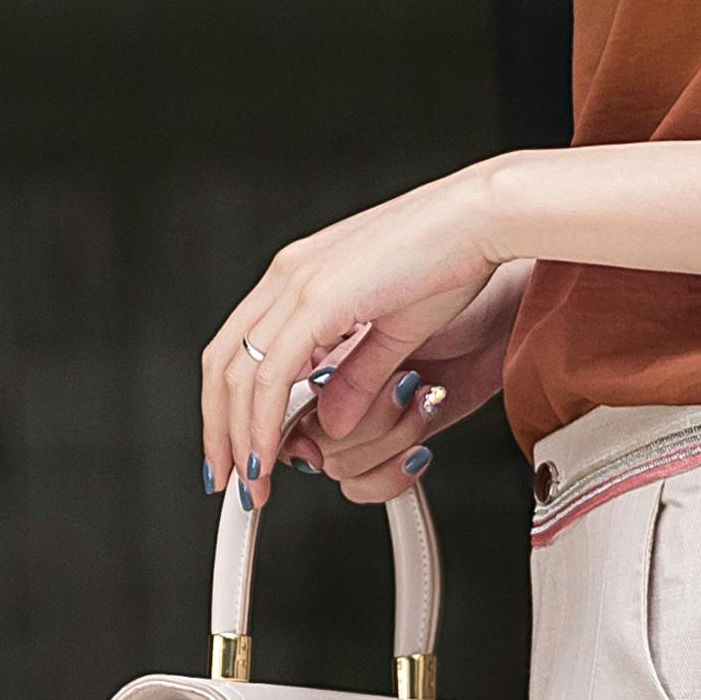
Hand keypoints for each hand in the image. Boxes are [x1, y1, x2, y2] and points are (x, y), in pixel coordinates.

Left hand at [200, 176, 518, 502]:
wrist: (480, 216)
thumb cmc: (451, 255)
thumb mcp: (397, 329)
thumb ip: (359, 375)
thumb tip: (331, 419)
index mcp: (300, 274)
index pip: (238, 347)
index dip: (227, 402)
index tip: (236, 446)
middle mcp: (288, 275)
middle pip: (222, 363)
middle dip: (220, 429)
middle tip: (229, 478)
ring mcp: (297, 283)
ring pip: (237, 374)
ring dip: (237, 437)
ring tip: (248, 483)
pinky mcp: (316, 299)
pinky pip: (269, 375)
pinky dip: (260, 424)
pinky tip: (267, 456)